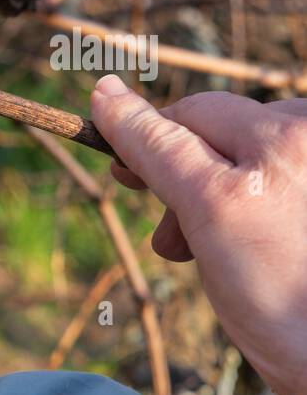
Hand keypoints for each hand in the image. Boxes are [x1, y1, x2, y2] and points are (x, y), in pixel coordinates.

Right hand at [91, 74, 306, 394]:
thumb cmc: (287, 302)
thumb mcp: (213, 210)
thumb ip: (158, 147)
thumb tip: (105, 92)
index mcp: (288, 133)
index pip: (193, 114)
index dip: (143, 138)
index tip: (118, 164)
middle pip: (224, 136)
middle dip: (185, 178)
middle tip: (168, 240)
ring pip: (250, 164)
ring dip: (217, 199)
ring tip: (207, 257)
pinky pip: (279, 189)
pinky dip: (252, 215)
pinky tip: (251, 259)